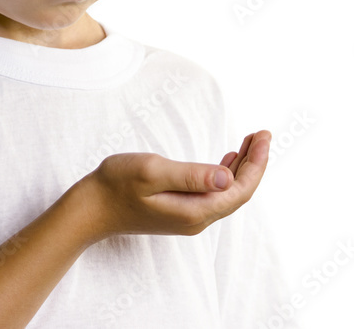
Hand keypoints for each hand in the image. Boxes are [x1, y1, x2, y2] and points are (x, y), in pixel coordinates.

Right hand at [80, 130, 271, 240]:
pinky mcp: (180, 210)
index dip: (257, 163)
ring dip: (241, 167)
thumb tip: (227, 178)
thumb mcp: (152, 172)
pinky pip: (213, 193)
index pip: (239, 190)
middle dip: (255, 163)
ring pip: (227, 192)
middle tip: (263, 134)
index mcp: (195, 211)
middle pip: (238, 192)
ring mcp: (189, 216)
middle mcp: (197, 219)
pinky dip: (225, 173)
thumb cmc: (116, 185)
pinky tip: (227, 159)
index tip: (264, 136)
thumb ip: (191, 175)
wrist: (90, 209)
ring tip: (251, 141)